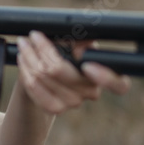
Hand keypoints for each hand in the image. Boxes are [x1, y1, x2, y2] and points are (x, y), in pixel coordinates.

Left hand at [15, 31, 129, 113]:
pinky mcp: (55, 109)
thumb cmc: (65, 51)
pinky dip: (26, 71)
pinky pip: (35, 89)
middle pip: (64, 72)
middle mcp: (92, 92)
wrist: (47, 74)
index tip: (87, 65)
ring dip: (31, 57)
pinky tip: (23, 60)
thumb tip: (84, 37)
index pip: (120, 85)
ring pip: (45, 77)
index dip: (106, 77)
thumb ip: (81, 37)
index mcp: (105, 73)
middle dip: (44, 49)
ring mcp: (74, 103)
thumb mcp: (76, 39)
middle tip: (34, 35)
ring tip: (25, 44)